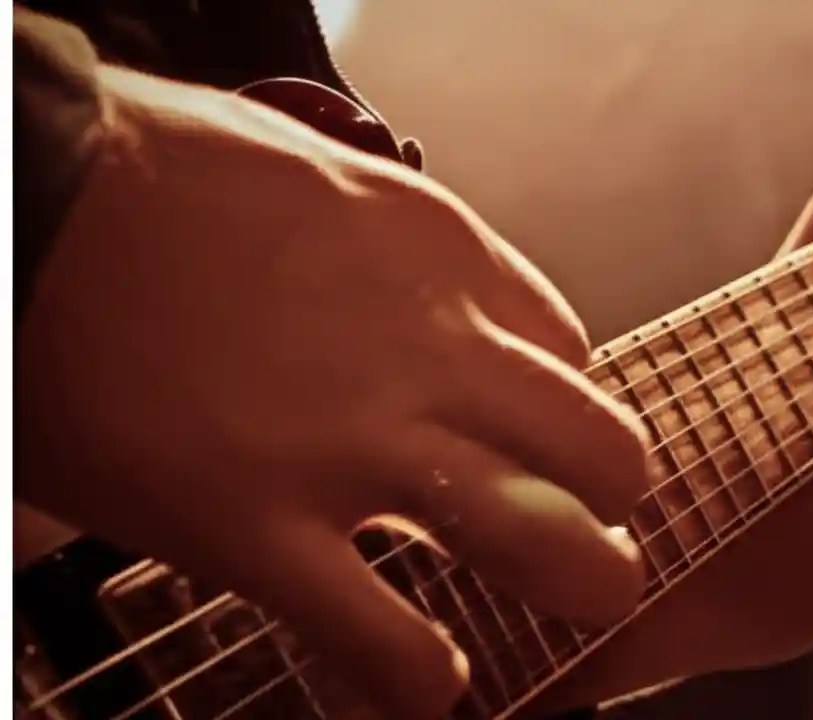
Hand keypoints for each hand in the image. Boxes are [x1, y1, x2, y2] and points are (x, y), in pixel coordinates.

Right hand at [17, 65, 653, 718]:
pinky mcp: (258, 527)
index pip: (566, 349)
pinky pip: (386, 640)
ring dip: (582, 582)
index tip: (530, 425)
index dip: (558, 401)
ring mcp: (355, 445)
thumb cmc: (161, 178)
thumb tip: (431, 299)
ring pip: (542, 540)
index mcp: (442, 259)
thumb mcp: (325, 177)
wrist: (38, 196)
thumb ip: (400, 246)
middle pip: (600, 447)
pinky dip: (423, 678)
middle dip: (613, 494)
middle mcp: (429, 353)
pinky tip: (431, 683)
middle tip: (599, 520)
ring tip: (586, 598)